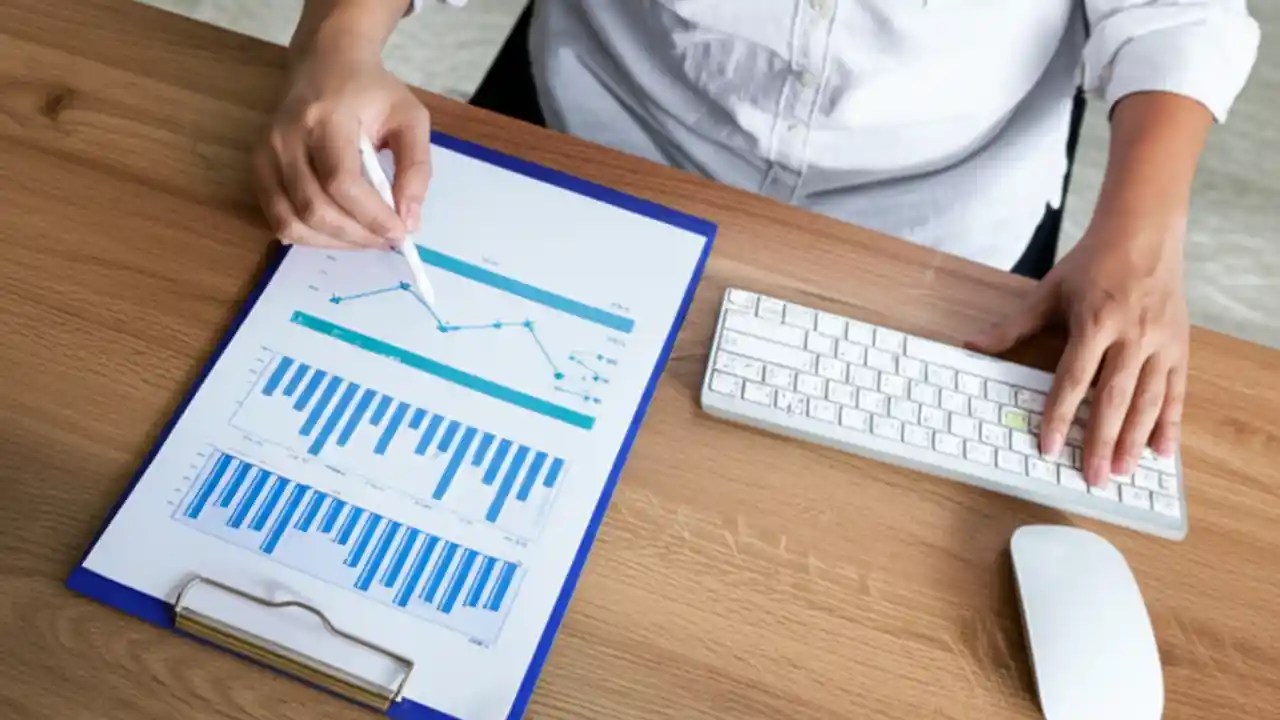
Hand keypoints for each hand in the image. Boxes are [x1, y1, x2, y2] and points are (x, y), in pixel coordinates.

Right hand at [253, 50, 431, 249]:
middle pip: (314, 209)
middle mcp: (286, 137)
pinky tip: (339, 230)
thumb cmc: (371, 90)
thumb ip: (416, 168)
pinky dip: (311, 236)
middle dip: (356, 235)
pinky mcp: (258, 168)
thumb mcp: (410, 118)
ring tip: (366, 237)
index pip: (341, 182)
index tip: (400, 233)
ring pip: (292, 221)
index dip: (371, 216)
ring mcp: (266, 154)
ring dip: (334, 242)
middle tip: (387, 239)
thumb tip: (409, 221)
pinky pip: (279, 219)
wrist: (325, 62)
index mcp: (325, 117)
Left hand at [967, 222, 1187, 486]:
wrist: (1145, 231)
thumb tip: (972, 346)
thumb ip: (1012, 326)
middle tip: (1093, 477)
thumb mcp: (1048, 291)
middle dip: (1103, 441)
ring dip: (1136, 439)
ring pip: (1149, 399)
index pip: (1073, 378)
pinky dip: (1170, 422)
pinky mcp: (1180, 345)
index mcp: (1094, 321)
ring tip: (1123, 471)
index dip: (1060, 415)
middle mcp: (1131, 334)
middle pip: (1114, 397)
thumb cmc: (1092, 263)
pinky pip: (1176, 390)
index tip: (1051, 446)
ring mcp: (1160, 341)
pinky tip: (1162, 451)